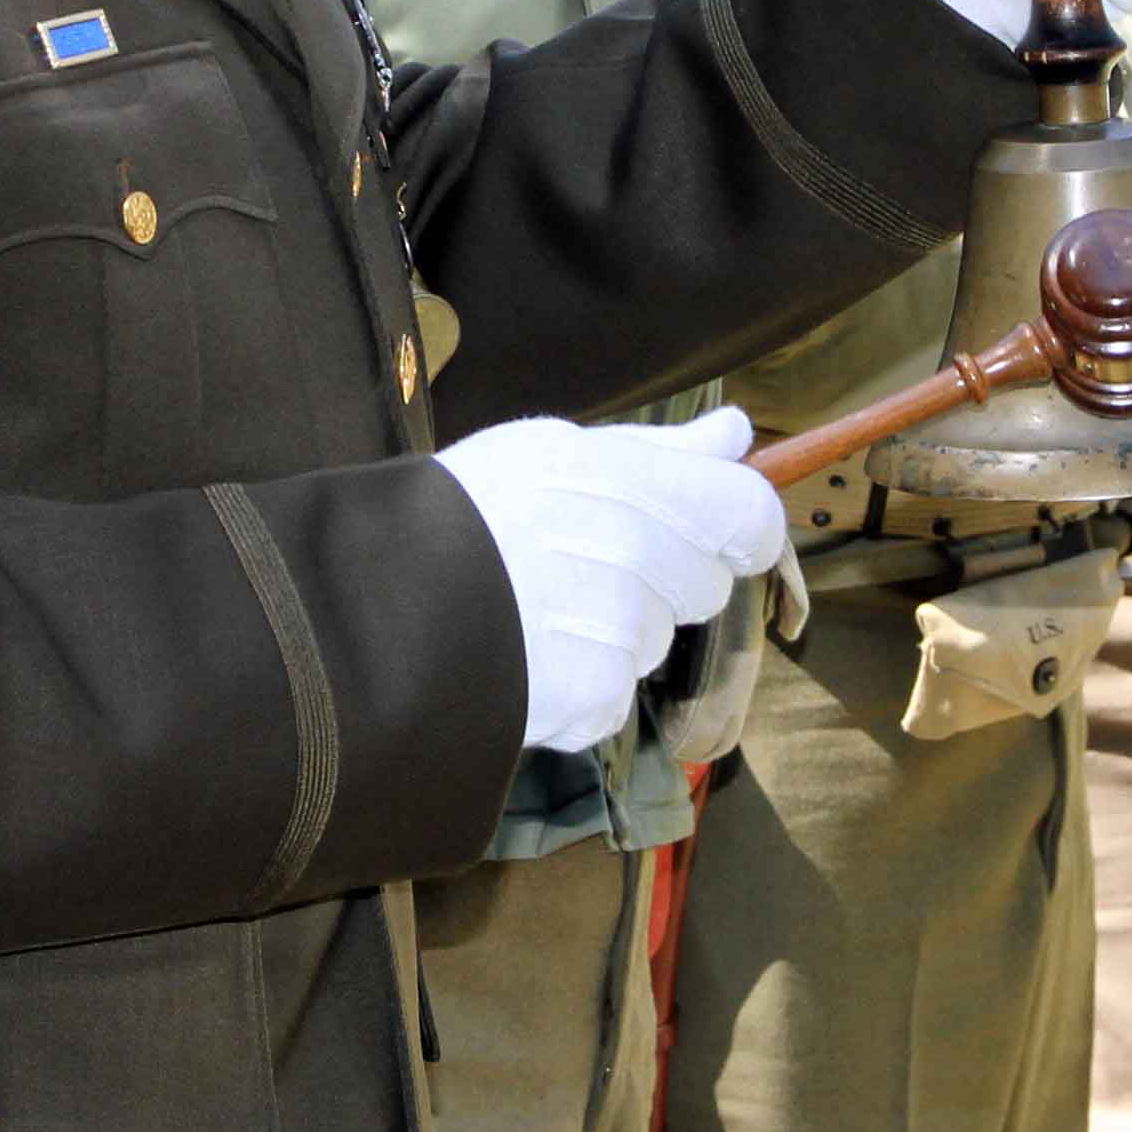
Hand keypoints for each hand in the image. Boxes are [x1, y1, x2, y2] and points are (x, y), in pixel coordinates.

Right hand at [434, 406, 792, 753]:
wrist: (381, 600)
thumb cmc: (465, 510)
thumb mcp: (554, 450)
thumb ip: (659, 449)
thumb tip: (738, 432)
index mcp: (634, 481)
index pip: (750, 514)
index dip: (739, 528)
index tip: (708, 532)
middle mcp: (638, 555)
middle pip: (704, 584)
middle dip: (662, 578)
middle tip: (582, 562)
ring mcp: (619, 633)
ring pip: (651, 642)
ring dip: (613, 633)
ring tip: (535, 608)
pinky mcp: (594, 699)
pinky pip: (613, 696)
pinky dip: (579, 687)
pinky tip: (525, 656)